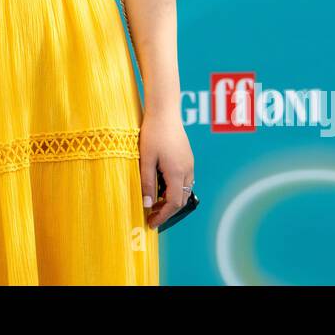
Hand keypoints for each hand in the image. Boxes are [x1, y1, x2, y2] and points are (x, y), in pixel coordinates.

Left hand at [139, 109, 193, 230]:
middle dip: (167, 210)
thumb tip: (147, 205)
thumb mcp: (146, 159)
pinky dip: (174, 188)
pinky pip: (184, 179)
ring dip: (171, 199)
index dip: (163, 216)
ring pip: (184, 189)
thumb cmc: (153, 133)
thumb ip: (147, 182)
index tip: (151, 223)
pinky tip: (160, 184)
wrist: (164, 111)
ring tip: (154, 201)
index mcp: (177, 172)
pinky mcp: (187, 157)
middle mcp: (187, 170)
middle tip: (151, 214)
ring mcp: (189, 163)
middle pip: (181, 199)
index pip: (174, 203)